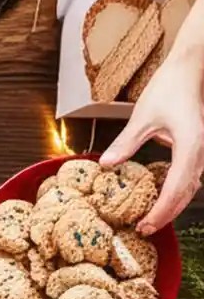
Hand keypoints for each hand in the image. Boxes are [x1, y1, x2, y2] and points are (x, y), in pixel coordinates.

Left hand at [100, 53, 203, 234]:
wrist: (190, 69)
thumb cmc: (169, 88)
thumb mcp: (143, 116)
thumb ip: (126, 143)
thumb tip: (106, 165)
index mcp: (191, 147)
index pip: (176, 189)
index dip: (161, 211)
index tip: (144, 226)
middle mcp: (202, 153)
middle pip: (186, 193)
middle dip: (166, 214)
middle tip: (143, 229)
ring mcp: (203, 151)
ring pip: (190, 187)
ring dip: (171, 204)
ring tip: (149, 218)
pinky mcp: (198, 148)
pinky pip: (190, 176)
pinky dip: (176, 190)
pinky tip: (158, 197)